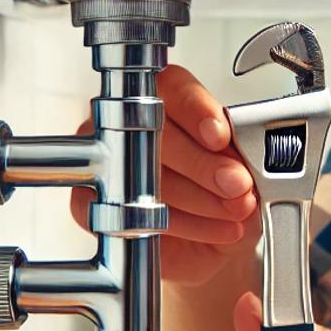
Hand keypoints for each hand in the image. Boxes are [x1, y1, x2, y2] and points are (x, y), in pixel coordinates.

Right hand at [69, 65, 258, 285]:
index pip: (172, 87)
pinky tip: (211, 228)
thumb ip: (241, 156)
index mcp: (167, 98)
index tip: (220, 135)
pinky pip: (125, 210)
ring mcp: (104, 158)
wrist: (212, 242)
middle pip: (155, 132)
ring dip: (199, 199)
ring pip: (142, 173)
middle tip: (237, 185)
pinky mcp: (87, 202)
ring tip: (233, 211)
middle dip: (204, 164)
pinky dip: (178, 224)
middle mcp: (129, 121)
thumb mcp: (243, 168)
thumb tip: (242, 161)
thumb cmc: (223, 194)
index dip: (197, 110)